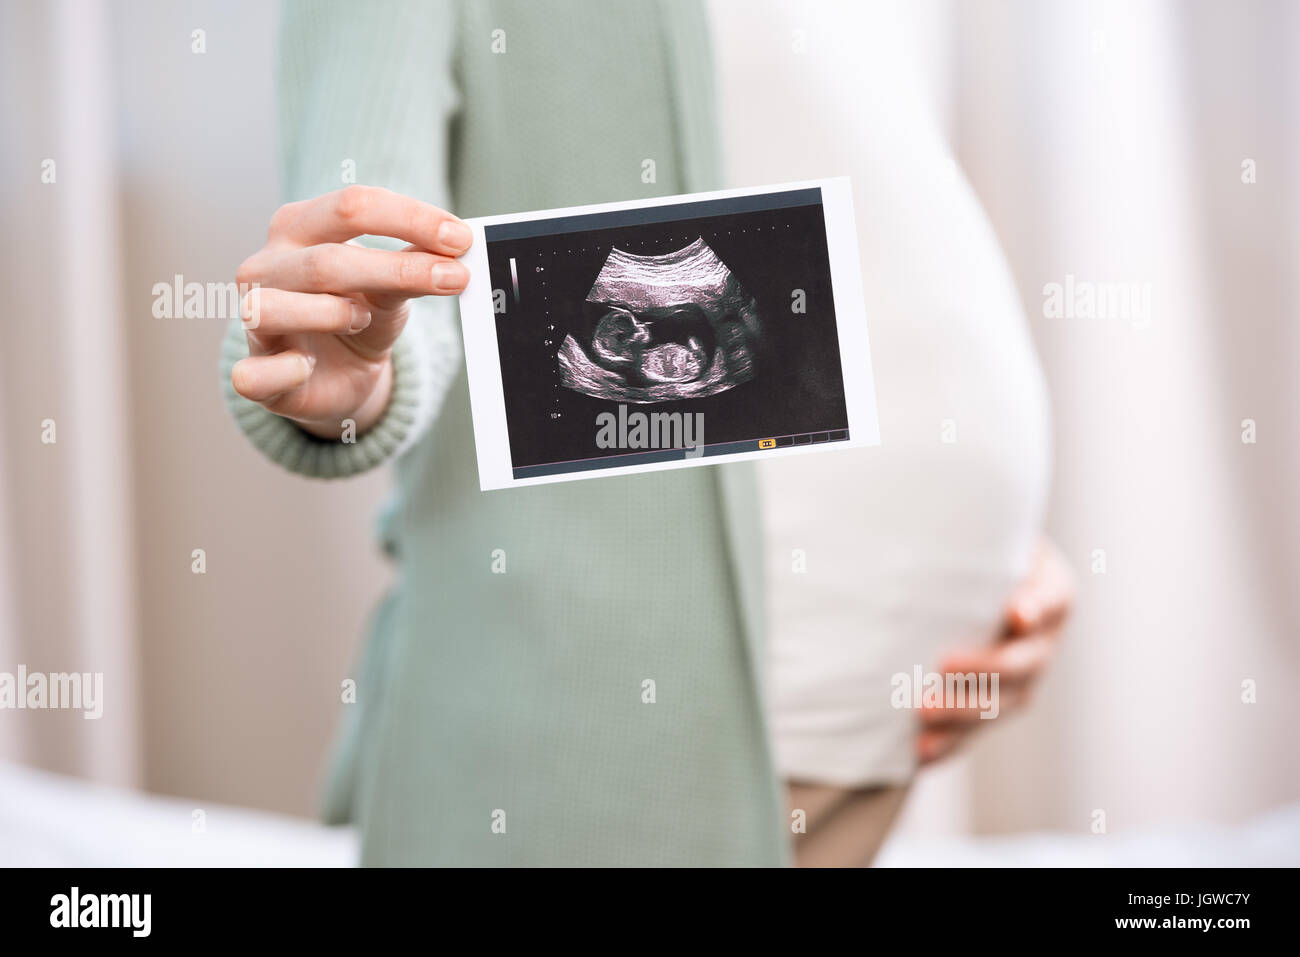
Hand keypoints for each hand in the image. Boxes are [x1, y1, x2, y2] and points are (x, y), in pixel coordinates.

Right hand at [231, 185, 471, 438]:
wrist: (336, 375)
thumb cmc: (358, 316)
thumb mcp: (392, 286)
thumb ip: (415, 263)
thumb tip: (456, 245)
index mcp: (298, 227)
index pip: (352, 206)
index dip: (410, 219)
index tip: (460, 238)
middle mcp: (266, 266)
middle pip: (327, 260)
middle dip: (398, 269)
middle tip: (455, 277)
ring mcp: (252, 318)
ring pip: (275, 308)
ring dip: (332, 314)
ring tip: (363, 320)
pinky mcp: (255, 373)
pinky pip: (254, 374)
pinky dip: (286, 371)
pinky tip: (308, 367)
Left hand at [917, 539, 1074, 764]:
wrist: (971, 578)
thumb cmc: (975, 546)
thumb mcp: (987, 533)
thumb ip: (980, 535)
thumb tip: (958, 527)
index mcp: (1052, 592)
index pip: (1051, 600)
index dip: (1036, 608)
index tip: (1016, 613)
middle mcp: (1043, 640)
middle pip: (1024, 663)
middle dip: (985, 669)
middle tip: (944, 666)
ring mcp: (1024, 678)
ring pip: (1001, 704)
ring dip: (963, 715)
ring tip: (922, 715)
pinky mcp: (994, 704)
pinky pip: (976, 731)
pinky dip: (950, 743)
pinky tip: (920, 752)